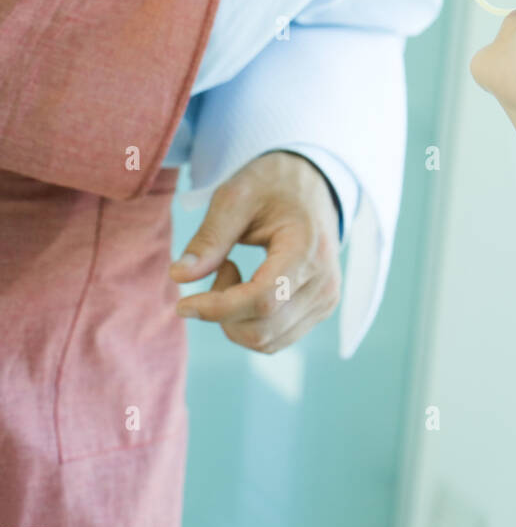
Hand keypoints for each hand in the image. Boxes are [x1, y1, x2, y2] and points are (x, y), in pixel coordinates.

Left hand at [169, 151, 341, 352]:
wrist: (311, 185)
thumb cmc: (272, 186)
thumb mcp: (235, 198)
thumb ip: (209, 238)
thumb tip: (178, 277)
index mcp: (308, 249)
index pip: (262, 299)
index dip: (217, 309)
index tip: (183, 304)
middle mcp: (324, 282)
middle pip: (262, 328)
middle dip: (222, 311)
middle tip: (217, 266)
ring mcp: (326, 300)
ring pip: (266, 341)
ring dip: (234, 319)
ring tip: (232, 272)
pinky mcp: (320, 310)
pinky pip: (275, 338)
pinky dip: (248, 323)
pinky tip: (247, 287)